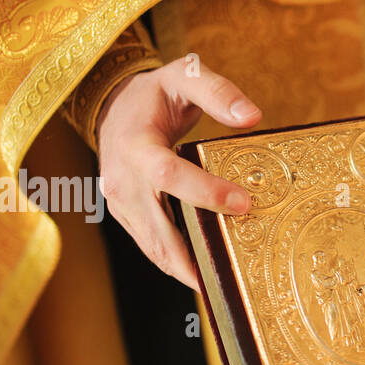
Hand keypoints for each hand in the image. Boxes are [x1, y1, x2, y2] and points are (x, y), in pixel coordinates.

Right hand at [95, 57, 262, 289]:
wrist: (112, 105)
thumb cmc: (155, 93)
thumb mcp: (184, 76)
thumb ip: (217, 92)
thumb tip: (252, 116)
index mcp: (136, 146)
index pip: (170, 175)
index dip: (206, 192)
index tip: (244, 203)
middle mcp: (123, 181)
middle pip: (159, 229)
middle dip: (195, 256)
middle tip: (234, 276)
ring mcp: (120, 204)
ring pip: (154, 248)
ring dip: (187, 270)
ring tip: (223, 288)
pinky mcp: (125, 217)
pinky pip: (152, 247)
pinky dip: (177, 265)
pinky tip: (206, 276)